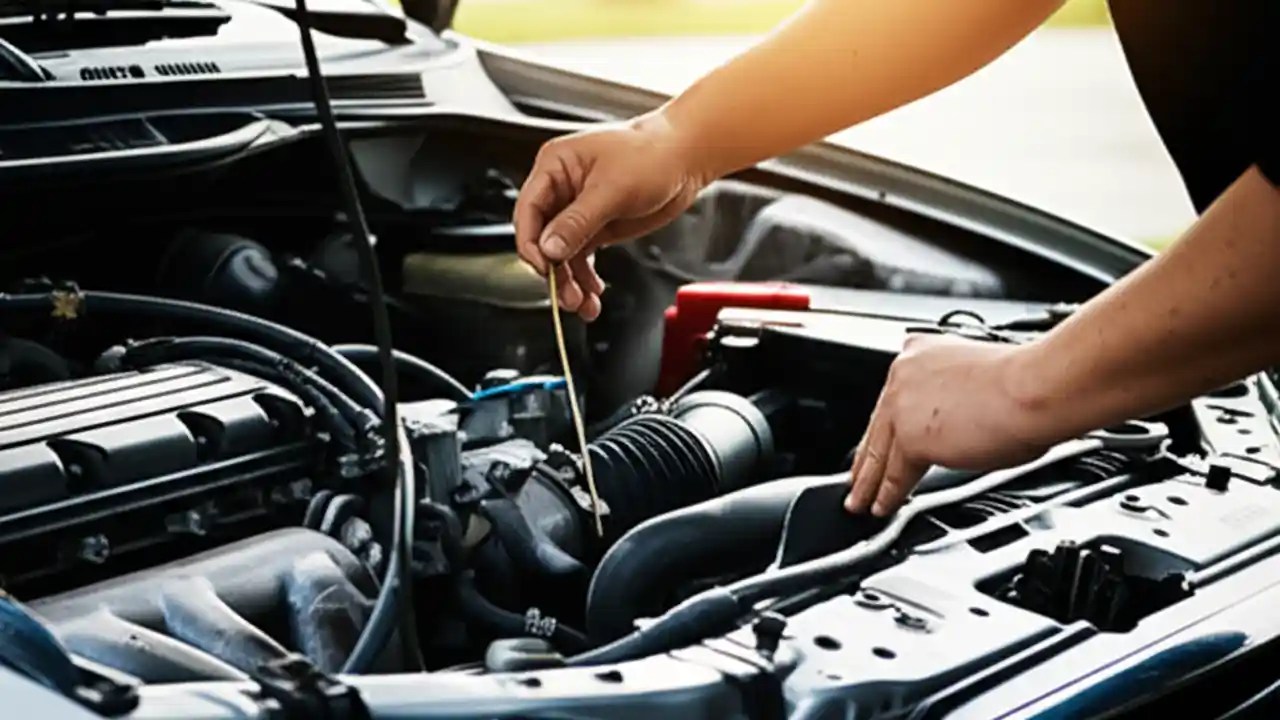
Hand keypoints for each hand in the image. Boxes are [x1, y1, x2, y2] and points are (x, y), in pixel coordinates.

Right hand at [513, 112, 710, 320]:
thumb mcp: (612, 189)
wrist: (686, 157)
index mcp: (555, 166)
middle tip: (566, 294)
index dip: (531, 242)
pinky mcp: (597, 226)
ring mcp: (579, 210)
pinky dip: (585, 277)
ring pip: (561, 253)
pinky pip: (581, 257)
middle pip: (542, 237)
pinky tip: (593, 291)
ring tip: (582, 303)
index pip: (529, 210)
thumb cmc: (652, 153)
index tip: (544, 267)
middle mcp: (562, 189)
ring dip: (570, 280)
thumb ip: (578, 222)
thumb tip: (550, 249)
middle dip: (553, 269)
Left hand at [844, 333, 1056, 516]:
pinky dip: (887, 496)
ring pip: (879, 452)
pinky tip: (881, 507)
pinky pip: (894, 475)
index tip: (878, 437)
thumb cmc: (1026, 383)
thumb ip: (954, 398)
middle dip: (866, 457)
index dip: (886, 422)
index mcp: (921, 352)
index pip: (895, 396)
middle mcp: (904, 375)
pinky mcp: (910, 439)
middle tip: (856, 477)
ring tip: (859, 501)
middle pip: (879, 425)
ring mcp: (903, 406)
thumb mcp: (978, 377)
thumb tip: (959, 426)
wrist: (1034, 388)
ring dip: (868, 482)